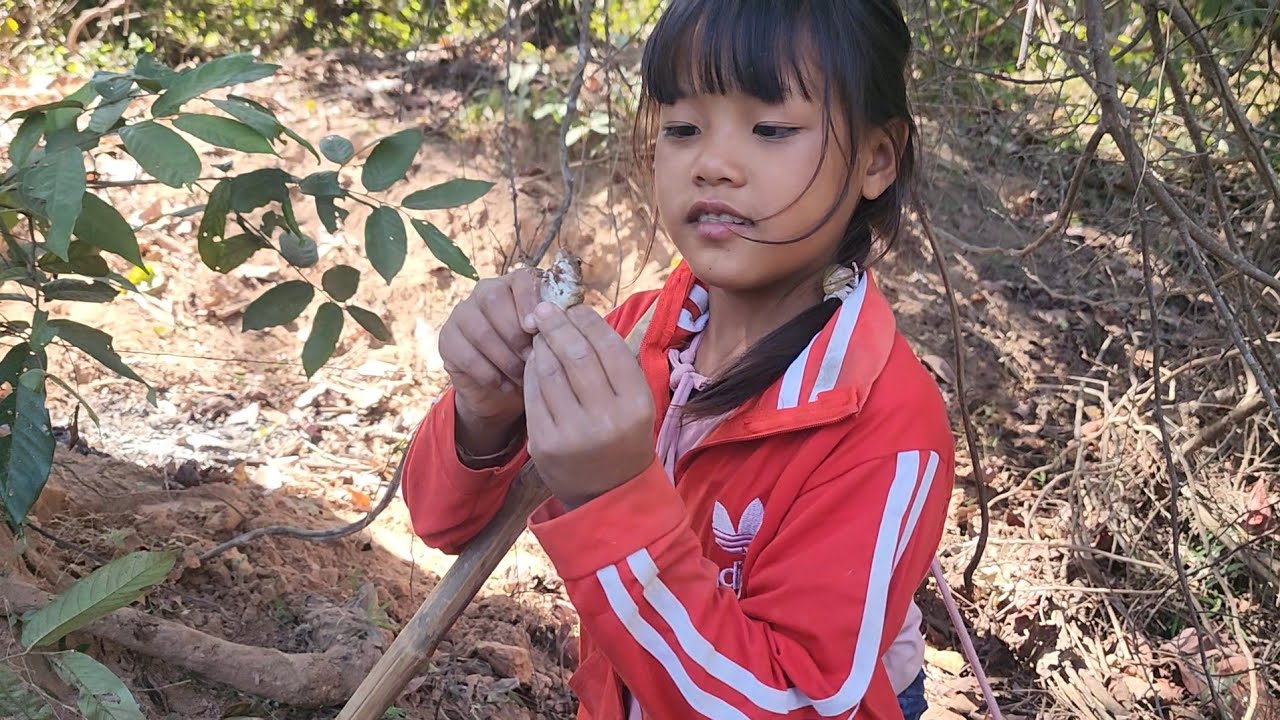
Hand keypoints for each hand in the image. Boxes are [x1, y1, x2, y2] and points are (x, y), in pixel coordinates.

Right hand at [439, 268, 540, 453]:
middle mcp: (485, 292)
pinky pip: (466, 355)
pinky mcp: (447, 339)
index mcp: (516, 285)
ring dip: (505, 357)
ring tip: (522, 376)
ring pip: (480, 329)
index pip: (521, 279)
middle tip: (532, 358)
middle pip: (494, 299)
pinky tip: (505, 384)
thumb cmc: (536, 360)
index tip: (538, 328)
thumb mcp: (551, 341)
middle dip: (516, 333)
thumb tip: (567, 322)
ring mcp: (462, 314)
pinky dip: (489, 374)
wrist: (506, 391)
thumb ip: (558, 326)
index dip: (530, 301)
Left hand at [524, 302, 656, 508]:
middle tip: (544, 309)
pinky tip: (533, 361)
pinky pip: (532, 395)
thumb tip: (579, 316)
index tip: (574, 308)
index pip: (608, 347)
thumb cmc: (623, 436)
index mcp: (636, 403)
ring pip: (548, 371)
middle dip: (557, 325)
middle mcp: (607, 418)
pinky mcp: (545, 443)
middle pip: (575, 355)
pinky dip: (530, 371)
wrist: (609, 493)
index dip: (587, 321)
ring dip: (541, 346)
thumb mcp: (634, 403)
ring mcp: (573, 433)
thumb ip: (614, 365)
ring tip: (539, 334)